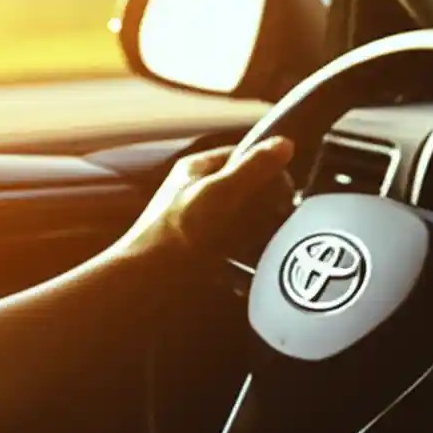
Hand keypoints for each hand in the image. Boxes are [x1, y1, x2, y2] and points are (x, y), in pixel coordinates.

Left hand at [111, 137, 295, 260]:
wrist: (145, 288)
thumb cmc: (177, 235)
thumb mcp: (219, 193)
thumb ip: (253, 168)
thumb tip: (285, 144)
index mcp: (197, 171)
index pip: (243, 157)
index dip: (268, 170)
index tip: (287, 193)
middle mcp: (197, 194)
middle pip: (245, 190)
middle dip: (267, 205)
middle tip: (282, 222)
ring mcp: (198, 227)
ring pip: (243, 222)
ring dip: (261, 234)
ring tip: (274, 247)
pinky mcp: (200, 256)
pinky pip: (234, 252)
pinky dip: (248, 259)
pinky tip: (256, 269)